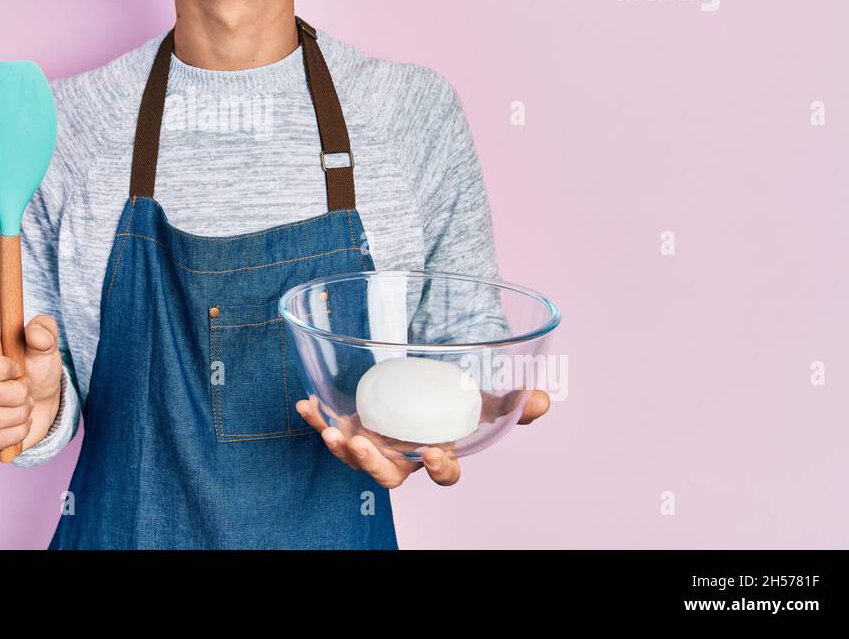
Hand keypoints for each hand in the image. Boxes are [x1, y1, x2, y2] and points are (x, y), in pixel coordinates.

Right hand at [0, 314, 63, 458]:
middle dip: (16, 394)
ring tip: (25, 407)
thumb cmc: (34, 370)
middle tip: (26, 391)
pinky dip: (14, 434)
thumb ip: (43, 332)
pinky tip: (20, 425)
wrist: (40, 401)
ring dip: (18, 415)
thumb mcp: (43, 347)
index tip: (18, 369)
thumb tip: (35, 333)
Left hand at [294, 388, 550, 488]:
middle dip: (374, 465)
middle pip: (389, 476)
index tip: (434, 452)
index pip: (444, 473)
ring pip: (355, 460)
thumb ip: (512, 403)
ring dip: (341, 450)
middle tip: (364, 445)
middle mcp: (403, 454)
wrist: (420, 372)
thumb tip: (542, 401)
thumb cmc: (451, 395)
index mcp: (438, 452)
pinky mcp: (349, 426)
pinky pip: (329, 428)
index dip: (439, 468)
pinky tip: (306, 405)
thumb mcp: (481, 396)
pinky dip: (315, 419)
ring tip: (330, 433)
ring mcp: (374, 443)